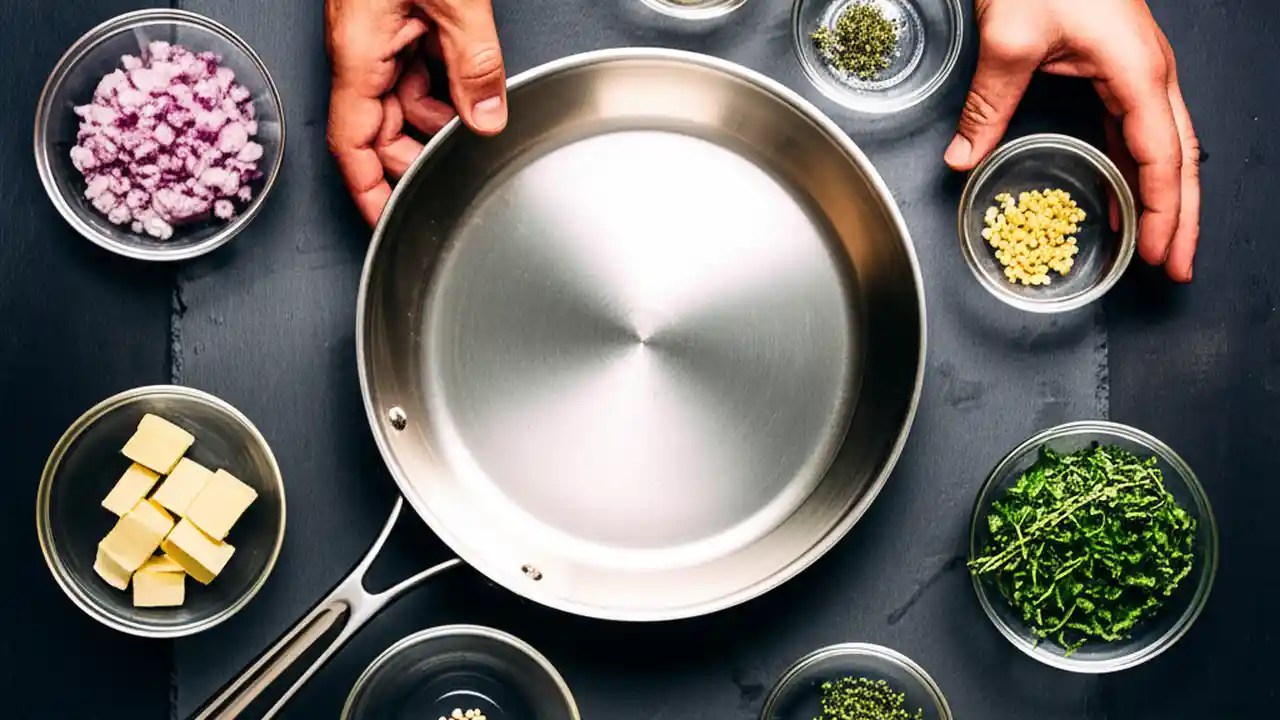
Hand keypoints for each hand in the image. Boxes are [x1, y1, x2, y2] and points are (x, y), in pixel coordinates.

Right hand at [326, 0, 507, 224]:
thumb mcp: (455, 2)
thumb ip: (474, 63)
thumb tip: (487, 117)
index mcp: (358, 54)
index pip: (352, 146)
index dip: (368, 192)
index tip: (386, 223)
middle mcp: (360, 51)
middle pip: (381, 130)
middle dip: (419, 154)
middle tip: (459, 165)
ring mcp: (376, 37)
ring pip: (404, 100)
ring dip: (439, 116)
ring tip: (476, 116)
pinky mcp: (394, 20)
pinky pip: (414, 68)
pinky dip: (443, 84)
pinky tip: (471, 84)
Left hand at [945, 0, 1199, 281]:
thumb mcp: (1010, 39)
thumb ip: (988, 104)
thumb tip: (963, 159)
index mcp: (1136, 70)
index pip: (1159, 157)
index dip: (1162, 211)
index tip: (1157, 253)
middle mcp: (1147, 74)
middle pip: (1178, 160)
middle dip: (1180, 217)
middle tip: (1176, 267)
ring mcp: (1135, 72)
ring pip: (1163, 148)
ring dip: (1161, 200)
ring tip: (1155, 248)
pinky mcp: (1116, 71)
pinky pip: (1134, 132)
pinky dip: (1133, 171)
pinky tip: (1122, 201)